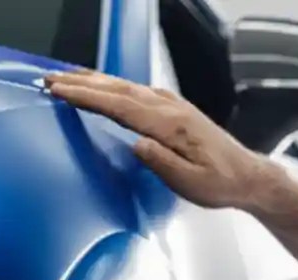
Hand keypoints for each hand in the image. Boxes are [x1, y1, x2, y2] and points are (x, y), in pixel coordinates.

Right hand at [44, 70, 282, 210]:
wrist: (247, 176)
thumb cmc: (219, 184)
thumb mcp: (191, 183)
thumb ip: (163, 163)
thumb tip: (136, 145)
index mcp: (170, 125)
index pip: (120, 105)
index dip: (87, 97)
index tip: (60, 91)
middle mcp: (170, 108)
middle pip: (118, 89)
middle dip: (82, 83)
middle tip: (50, 80)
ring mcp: (172, 105)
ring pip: (126, 86)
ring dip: (94, 80)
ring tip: (67, 78)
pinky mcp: (175, 108)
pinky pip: (136, 90)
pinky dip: (113, 85)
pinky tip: (104, 85)